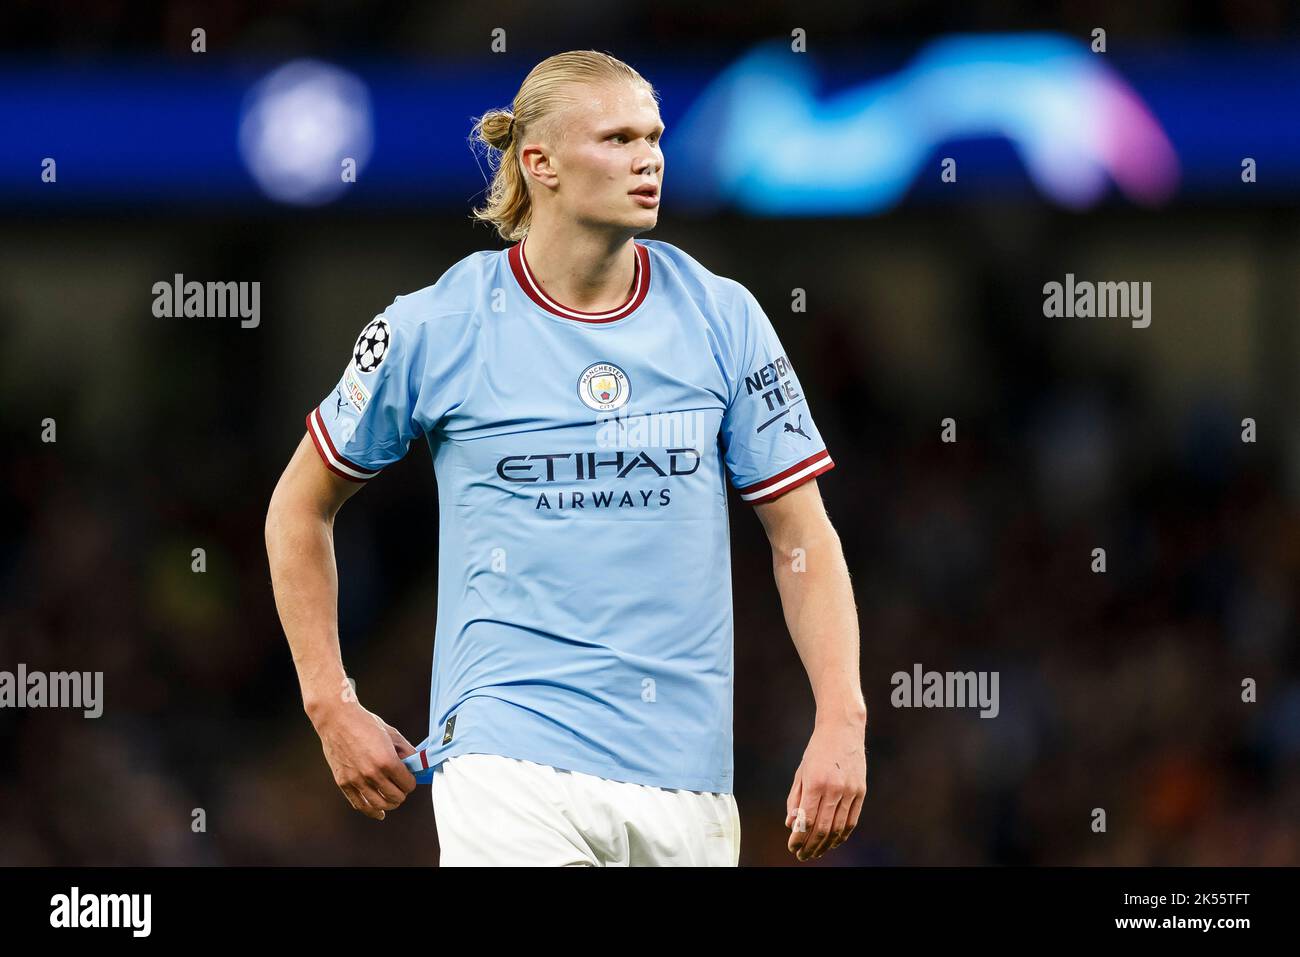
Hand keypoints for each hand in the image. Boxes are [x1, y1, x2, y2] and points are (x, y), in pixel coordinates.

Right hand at [313, 700, 417, 819]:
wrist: (337, 719)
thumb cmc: (365, 723)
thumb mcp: (392, 734)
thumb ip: (407, 751)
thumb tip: (418, 765)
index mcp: (387, 760)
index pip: (408, 784)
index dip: (411, 782)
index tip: (409, 779)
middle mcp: (372, 773)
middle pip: (395, 797)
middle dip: (402, 793)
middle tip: (401, 787)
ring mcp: (356, 780)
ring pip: (379, 805)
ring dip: (389, 804)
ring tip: (392, 799)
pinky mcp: (343, 783)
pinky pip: (360, 805)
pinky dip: (372, 812)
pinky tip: (379, 813)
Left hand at [785, 716, 866, 860]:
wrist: (842, 729)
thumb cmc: (817, 751)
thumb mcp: (801, 772)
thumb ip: (795, 799)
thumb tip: (791, 825)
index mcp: (815, 782)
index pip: (806, 819)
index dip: (798, 838)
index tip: (792, 847)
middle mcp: (834, 788)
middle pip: (822, 828)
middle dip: (810, 846)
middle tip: (802, 855)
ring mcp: (850, 791)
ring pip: (838, 828)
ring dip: (825, 844)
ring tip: (816, 852)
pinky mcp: (861, 791)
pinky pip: (852, 820)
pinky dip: (842, 835)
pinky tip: (833, 842)